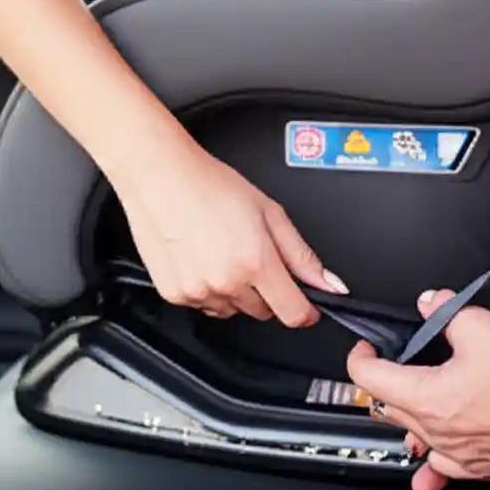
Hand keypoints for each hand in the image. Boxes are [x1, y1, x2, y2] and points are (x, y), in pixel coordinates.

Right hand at [112, 146, 347, 326]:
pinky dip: (206, 289)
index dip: (305, 311)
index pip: (293, 313)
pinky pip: (202, 304)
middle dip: (266, 290)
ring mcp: (198, 292)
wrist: (160, 177)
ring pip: (232, 309)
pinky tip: (200, 257)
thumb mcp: (268, 212)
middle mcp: (227, 283)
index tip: (305, 303)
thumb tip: (330, 284)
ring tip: (220, 251)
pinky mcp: (174, 294)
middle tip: (250, 254)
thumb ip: (301, 254)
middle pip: (263, 311)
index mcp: (256, 262)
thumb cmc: (210, 186)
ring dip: (234, 291)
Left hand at [347, 289, 489, 489]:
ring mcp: (462, 456)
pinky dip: (445, 460)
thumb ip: (448, 311)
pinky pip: (453, 468)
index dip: (360, 356)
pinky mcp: (488, 469)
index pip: (368, 378)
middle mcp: (437, 433)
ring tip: (414, 417)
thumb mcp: (483, 327)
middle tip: (393, 371)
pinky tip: (453, 453)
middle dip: (386, 387)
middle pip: (391, 411)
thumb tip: (430, 302)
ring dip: (412, 427)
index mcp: (425, 399)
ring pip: (420, 444)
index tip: (366, 347)